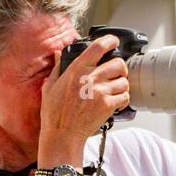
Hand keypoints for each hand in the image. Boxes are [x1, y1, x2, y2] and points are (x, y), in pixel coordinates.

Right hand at [39, 34, 129, 148]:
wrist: (62, 135)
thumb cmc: (54, 113)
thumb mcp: (50, 86)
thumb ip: (57, 67)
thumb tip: (58, 53)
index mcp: (76, 70)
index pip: (98, 47)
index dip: (110, 41)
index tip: (114, 42)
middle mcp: (90, 78)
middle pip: (119, 63)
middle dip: (120, 68)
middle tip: (115, 74)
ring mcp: (100, 92)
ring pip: (125, 81)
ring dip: (122, 86)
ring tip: (113, 91)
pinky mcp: (108, 105)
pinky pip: (125, 97)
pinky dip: (123, 100)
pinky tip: (114, 103)